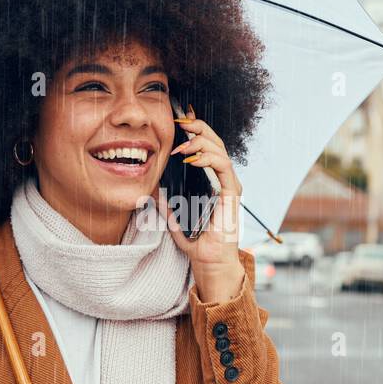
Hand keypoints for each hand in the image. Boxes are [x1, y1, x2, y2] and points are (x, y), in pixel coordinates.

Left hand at [157, 114, 246, 302]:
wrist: (209, 262)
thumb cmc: (197, 242)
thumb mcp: (174, 218)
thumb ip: (166, 204)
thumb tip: (151, 191)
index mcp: (212, 181)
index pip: (206, 148)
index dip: (194, 132)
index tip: (177, 122)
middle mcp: (223, 180)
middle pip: (214, 143)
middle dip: (198, 128)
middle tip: (181, 121)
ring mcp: (229, 186)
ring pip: (219, 150)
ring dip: (199, 142)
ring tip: (181, 144)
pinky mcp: (232, 194)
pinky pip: (223, 168)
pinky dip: (208, 158)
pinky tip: (192, 158)